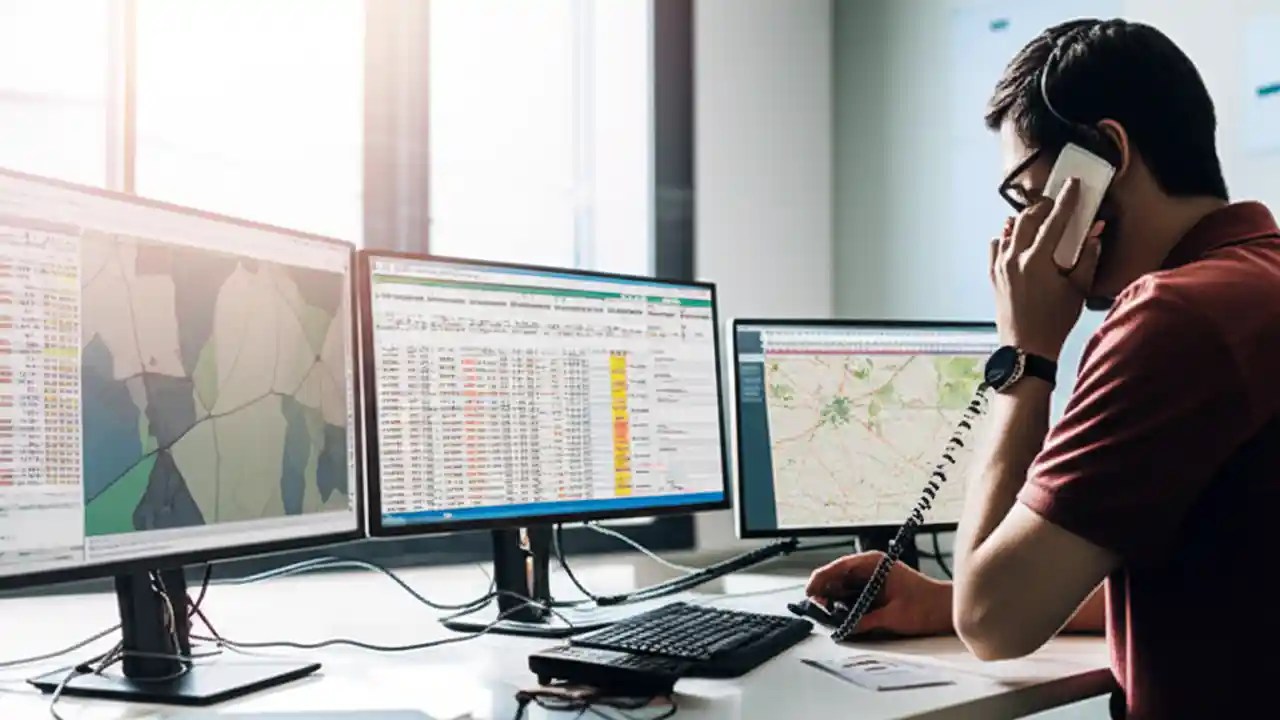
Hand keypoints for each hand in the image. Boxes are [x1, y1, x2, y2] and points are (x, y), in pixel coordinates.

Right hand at [804, 552, 952, 636]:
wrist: (947, 610)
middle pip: (838, 576)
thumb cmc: (927, 606)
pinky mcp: (876, 590)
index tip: (810, 592)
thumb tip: (843, 627)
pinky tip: (838, 614)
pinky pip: (853, 594)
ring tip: (823, 612)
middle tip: (814, 608)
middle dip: (824, 591)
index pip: (838, 567)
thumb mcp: (893, 616)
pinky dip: (844, 603)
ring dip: (833, 598)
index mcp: (874, 563)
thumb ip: (865, 621)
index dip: (820, 579)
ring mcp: (873, 578)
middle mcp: (871, 568)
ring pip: (843, 586)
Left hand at [990, 178, 1103, 360]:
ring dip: (1024, 221)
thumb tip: (1094, 234)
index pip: (1054, 220)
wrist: (1026, 348)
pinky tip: (1017, 240)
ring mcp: (1000, 266)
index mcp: (1038, 260)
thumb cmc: (1055, 322)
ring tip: (1039, 220)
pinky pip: (997, 246)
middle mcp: (1014, 258)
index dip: (1066, 199)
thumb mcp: (1078, 290)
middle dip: (1043, 207)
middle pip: (1026, 218)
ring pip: (1009, 230)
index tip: (1073, 184)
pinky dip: (1007, 238)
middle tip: (1056, 204)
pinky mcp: (993, 275)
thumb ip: (1087, 257)